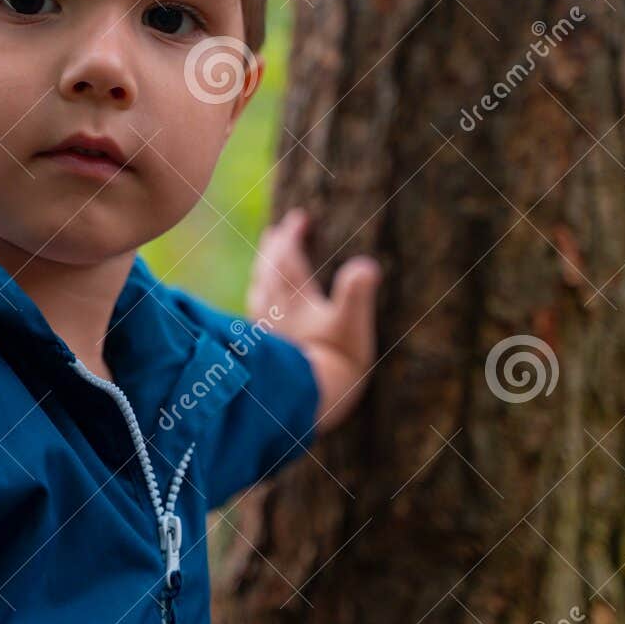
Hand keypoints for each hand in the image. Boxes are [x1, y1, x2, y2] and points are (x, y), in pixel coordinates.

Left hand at [248, 208, 381, 435]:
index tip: (298, 218)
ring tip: (265, 265)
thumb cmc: (333, 366)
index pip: (290, 259)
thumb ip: (356, 293)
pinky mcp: (266, 353)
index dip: (293, 236)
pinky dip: (259, 305)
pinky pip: (257, 319)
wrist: (305, 406)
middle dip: (272, 251)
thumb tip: (367, 265)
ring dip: (262, 275)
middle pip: (269, 273)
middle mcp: (276, 311)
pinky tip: (261, 314)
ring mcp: (268, 332)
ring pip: (259, 294)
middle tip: (274, 234)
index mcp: (297, 300)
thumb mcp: (351, 326)